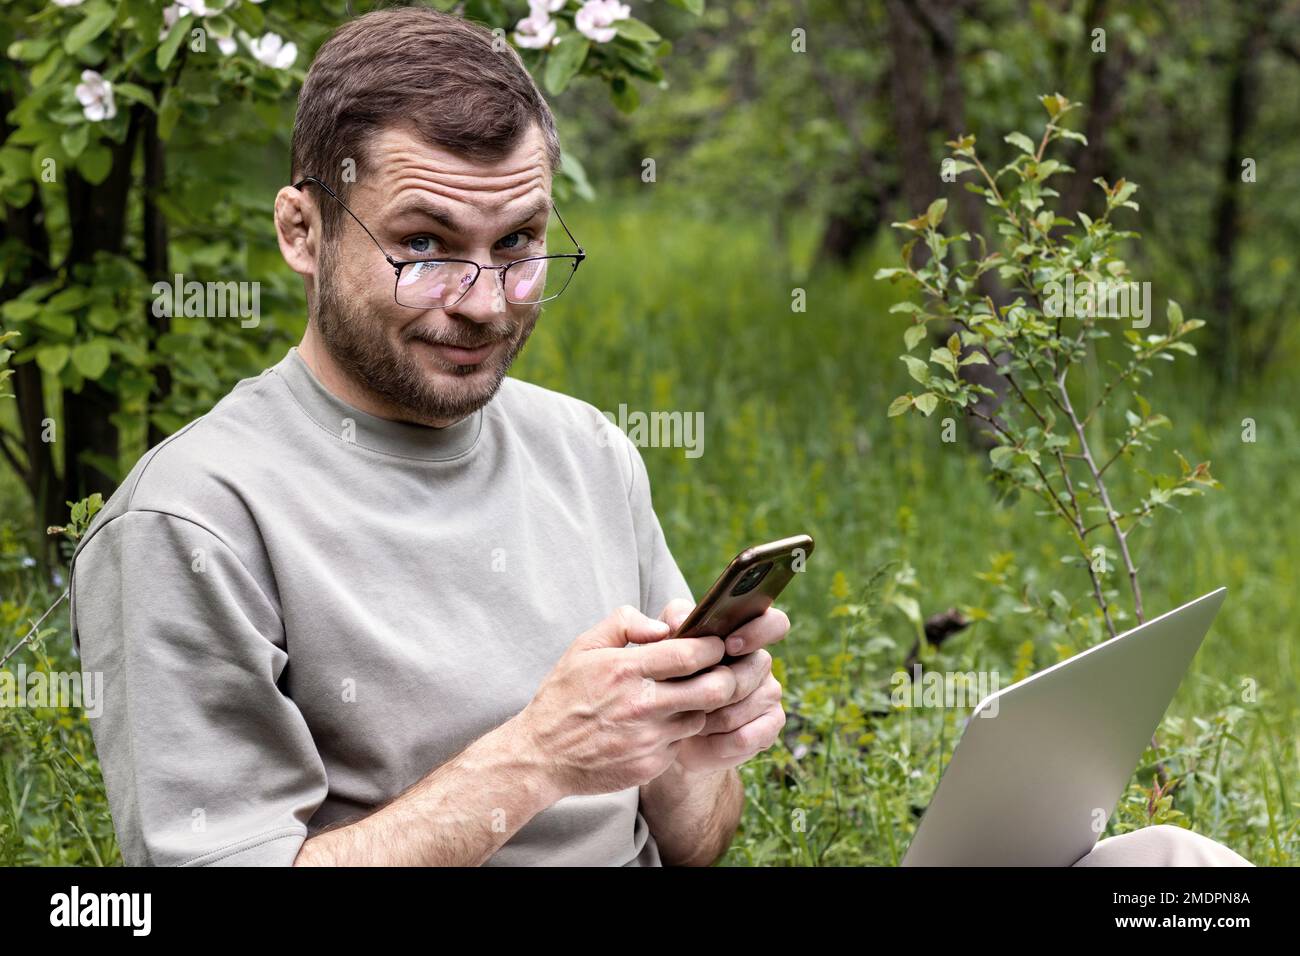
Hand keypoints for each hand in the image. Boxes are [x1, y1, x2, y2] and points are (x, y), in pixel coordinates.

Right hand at [513, 605, 729, 799]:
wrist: (540, 756)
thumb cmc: (563, 695)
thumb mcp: (583, 647)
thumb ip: (624, 623)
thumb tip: (663, 626)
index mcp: (625, 670)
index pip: (688, 654)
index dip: (713, 646)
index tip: (718, 642)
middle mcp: (641, 705)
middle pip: (712, 689)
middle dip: (728, 676)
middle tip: (723, 669)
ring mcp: (648, 739)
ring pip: (701, 718)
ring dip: (702, 706)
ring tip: (688, 696)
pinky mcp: (651, 765)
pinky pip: (681, 744)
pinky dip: (678, 732)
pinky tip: (662, 724)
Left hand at [653, 598, 789, 773]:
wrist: (668, 729)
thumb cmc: (670, 677)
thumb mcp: (665, 643)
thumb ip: (673, 621)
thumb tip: (683, 620)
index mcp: (744, 635)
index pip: (774, 623)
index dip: (758, 632)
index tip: (729, 645)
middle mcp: (760, 662)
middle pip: (754, 668)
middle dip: (716, 686)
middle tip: (689, 695)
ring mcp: (769, 694)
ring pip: (747, 705)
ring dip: (712, 716)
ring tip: (691, 717)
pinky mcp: (770, 726)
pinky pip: (747, 735)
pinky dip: (720, 740)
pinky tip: (705, 738)